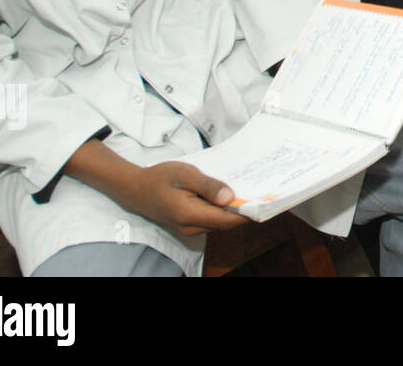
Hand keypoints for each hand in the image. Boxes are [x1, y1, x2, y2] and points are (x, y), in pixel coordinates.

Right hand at [116, 161, 250, 237]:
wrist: (135, 189)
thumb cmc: (160, 178)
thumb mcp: (185, 174)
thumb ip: (208, 186)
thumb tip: (230, 197)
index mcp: (191, 215)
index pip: (228, 219)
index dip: (249, 213)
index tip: (267, 201)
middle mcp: (192, 227)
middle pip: (227, 222)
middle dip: (245, 210)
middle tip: (263, 191)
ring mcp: (190, 228)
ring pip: (220, 222)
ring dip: (234, 210)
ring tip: (250, 190)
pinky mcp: (189, 225)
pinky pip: (211, 220)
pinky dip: (222, 210)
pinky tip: (230, 194)